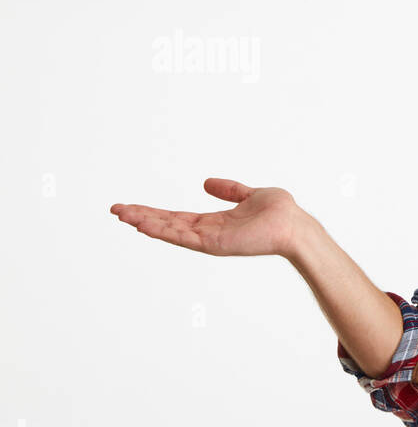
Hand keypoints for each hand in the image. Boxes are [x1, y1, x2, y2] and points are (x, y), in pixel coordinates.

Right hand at [109, 178, 305, 257]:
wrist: (295, 224)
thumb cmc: (280, 212)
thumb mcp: (249, 194)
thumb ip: (229, 190)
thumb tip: (206, 182)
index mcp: (214, 221)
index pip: (176, 217)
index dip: (153, 211)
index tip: (130, 206)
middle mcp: (208, 232)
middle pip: (167, 224)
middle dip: (141, 217)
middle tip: (114, 209)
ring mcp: (209, 239)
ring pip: (170, 231)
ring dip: (145, 223)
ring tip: (121, 215)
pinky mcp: (214, 244)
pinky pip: (183, 237)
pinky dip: (163, 231)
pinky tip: (144, 224)